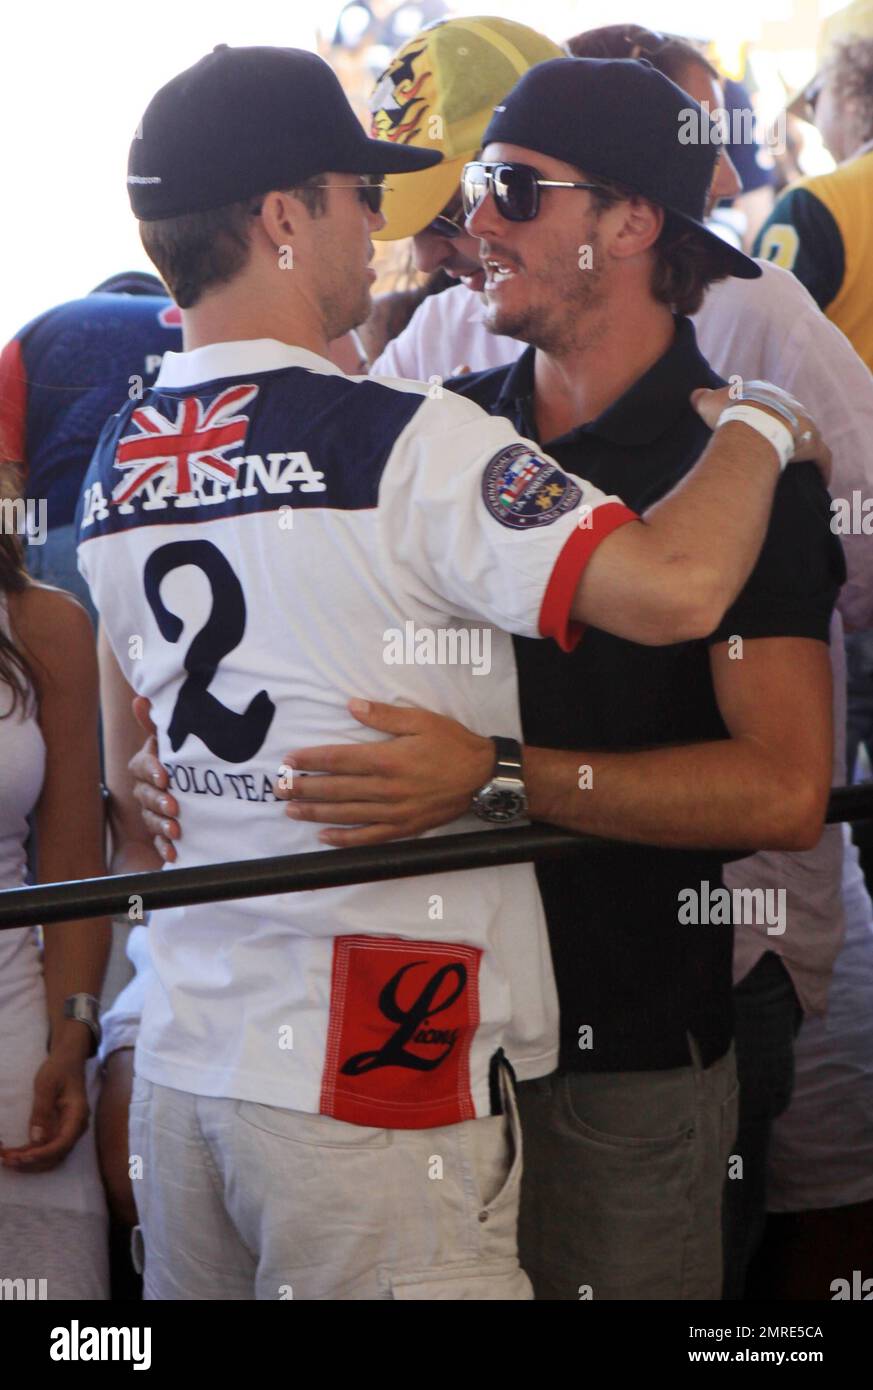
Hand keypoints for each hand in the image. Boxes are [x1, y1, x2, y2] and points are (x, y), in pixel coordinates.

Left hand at [0, 1053, 89, 1172]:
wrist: (68, 1060)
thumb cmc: (58, 1069)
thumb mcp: (46, 1085)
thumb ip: (42, 1112)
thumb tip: (36, 1139)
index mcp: (77, 1115)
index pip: (63, 1143)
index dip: (42, 1154)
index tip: (21, 1157)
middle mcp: (76, 1128)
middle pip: (56, 1155)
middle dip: (31, 1162)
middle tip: (6, 1159)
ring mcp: (69, 1131)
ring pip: (51, 1157)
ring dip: (29, 1162)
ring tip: (6, 1159)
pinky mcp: (60, 1131)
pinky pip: (48, 1149)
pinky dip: (31, 1154)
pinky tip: (15, 1153)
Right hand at [129, 696, 179, 862]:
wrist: (214, 788)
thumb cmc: (192, 757)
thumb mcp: (183, 737)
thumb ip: (160, 722)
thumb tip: (140, 698)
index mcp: (151, 763)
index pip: (141, 765)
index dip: (151, 771)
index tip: (165, 778)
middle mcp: (148, 786)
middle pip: (144, 794)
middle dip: (158, 801)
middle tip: (174, 807)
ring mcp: (155, 809)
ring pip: (150, 818)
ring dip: (161, 824)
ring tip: (176, 830)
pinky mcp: (165, 830)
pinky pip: (159, 841)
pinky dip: (165, 847)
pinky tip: (173, 853)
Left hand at [275, 699, 495, 846]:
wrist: (483, 777)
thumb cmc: (453, 744)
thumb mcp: (421, 720)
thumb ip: (384, 715)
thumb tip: (352, 705)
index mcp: (388, 759)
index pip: (339, 760)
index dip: (311, 760)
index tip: (289, 761)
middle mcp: (386, 788)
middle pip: (336, 789)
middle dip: (304, 787)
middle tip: (278, 787)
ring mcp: (394, 811)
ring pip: (346, 814)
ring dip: (316, 812)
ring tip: (291, 810)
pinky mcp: (403, 828)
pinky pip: (368, 837)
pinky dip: (344, 839)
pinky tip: (324, 836)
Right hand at [690, 381, 830, 485]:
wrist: (750, 428)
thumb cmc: (730, 415)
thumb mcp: (708, 402)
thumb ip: (702, 397)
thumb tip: (697, 395)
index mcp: (766, 391)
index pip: (765, 400)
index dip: (758, 412)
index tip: (752, 425)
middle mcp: (789, 403)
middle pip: (788, 415)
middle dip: (782, 428)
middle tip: (772, 445)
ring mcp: (804, 422)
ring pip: (806, 434)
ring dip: (801, 446)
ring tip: (793, 461)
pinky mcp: (813, 443)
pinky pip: (822, 457)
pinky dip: (821, 468)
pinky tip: (819, 481)